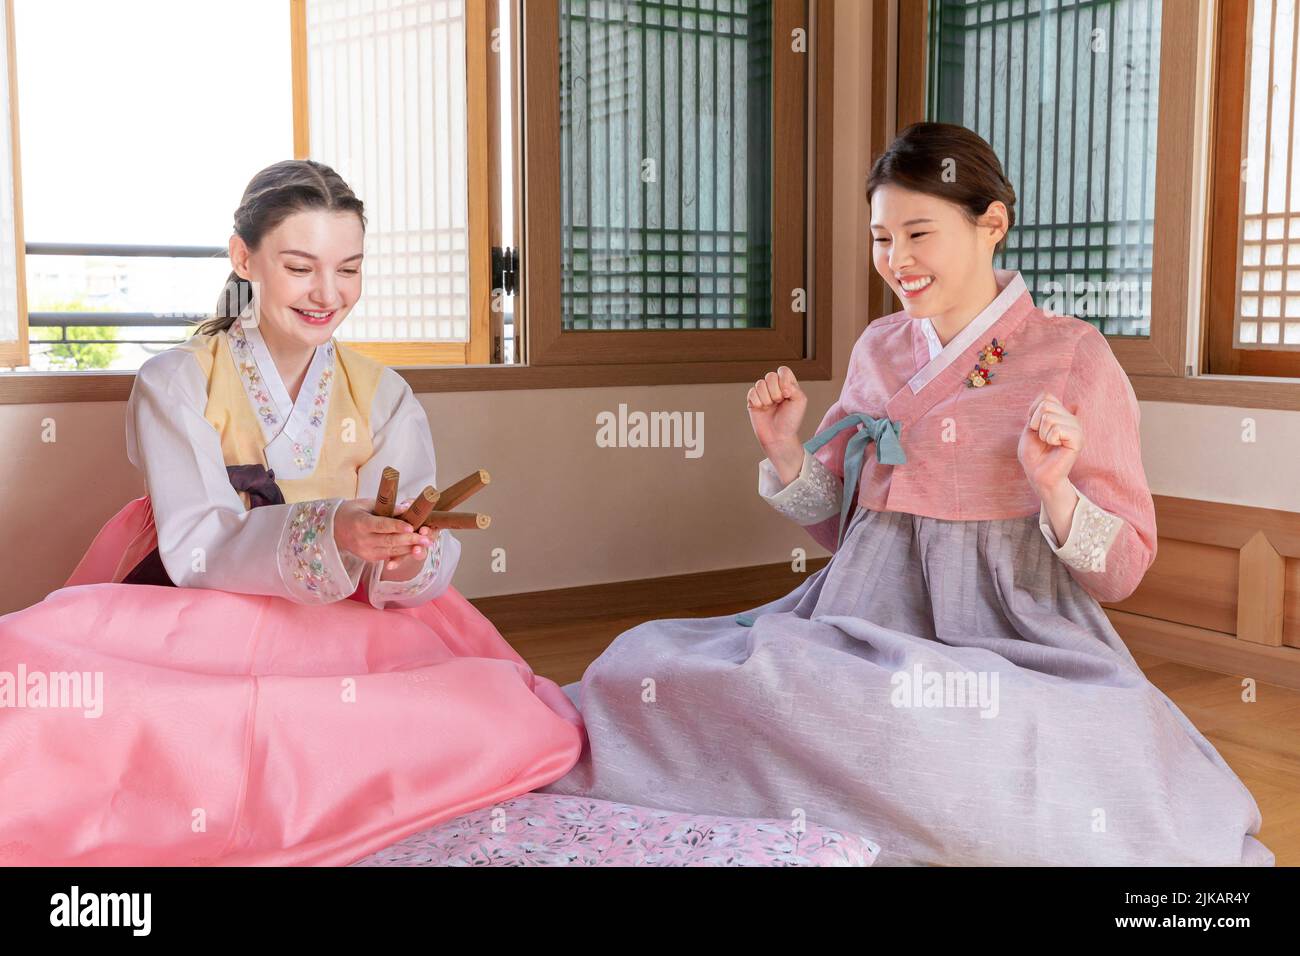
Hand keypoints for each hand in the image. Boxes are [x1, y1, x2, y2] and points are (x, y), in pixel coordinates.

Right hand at [333, 497, 433, 569]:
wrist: (334, 529)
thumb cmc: (353, 512)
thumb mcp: (367, 504)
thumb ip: (387, 507)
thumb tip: (407, 508)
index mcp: (360, 523)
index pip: (381, 526)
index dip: (397, 527)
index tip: (411, 526)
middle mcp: (363, 540)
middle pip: (389, 541)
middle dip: (410, 540)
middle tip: (427, 538)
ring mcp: (366, 552)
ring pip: (391, 551)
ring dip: (410, 548)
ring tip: (426, 544)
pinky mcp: (369, 558)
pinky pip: (388, 556)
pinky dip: (403, 552)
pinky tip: (416, 549)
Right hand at [747, 366, 806, 482]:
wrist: (778, 437)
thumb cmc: (791, 420)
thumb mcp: (800, 402)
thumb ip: (794, 387)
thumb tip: (782, 383)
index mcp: (787, 384)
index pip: (783, 370)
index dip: (784, 380)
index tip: (787, 394)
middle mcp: (775, 387)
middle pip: (770, 376)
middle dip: (775, 391)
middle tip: (779, 402)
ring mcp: (763, 393)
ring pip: (760, 384)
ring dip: (767, 398)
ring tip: (770, 407)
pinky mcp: (752, 401)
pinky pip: (751, 392)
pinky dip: (757, 401)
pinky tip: (762, 409)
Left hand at [1018, 391, 1082, 494]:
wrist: (1037, 475)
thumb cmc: (1033, 454)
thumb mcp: (1031, 427)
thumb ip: (1039, 410)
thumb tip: (1053, 396)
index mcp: (1061, 414)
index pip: (1046, 396)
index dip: (1033, 412)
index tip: (1035, 428)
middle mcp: (1071, 419)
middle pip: (1046, 404)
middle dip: (1036, 423)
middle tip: (1042, 439)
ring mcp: (1076, 428)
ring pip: (1049, 417)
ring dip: (1042, 433)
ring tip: (1048, 444)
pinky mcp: (1078, 439)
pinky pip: (1057, 429)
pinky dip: (1049, 438)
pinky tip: (1055, 447)